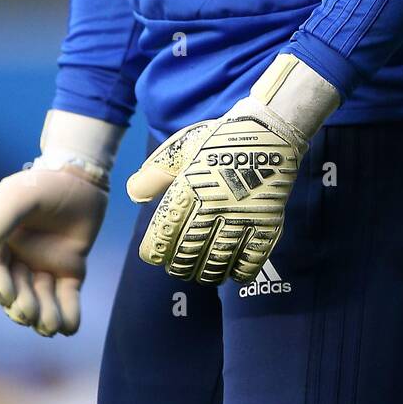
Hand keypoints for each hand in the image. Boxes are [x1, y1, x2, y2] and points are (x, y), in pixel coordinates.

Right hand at [0, 165, 106, 335]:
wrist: (82, 178)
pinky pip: (68, 299)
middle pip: (16, 292)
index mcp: (0, 243)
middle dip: (20, 307)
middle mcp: (20, 260)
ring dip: (43, 317)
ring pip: (40, 300)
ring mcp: (45, 267)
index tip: (8, 296)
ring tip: (50, 326)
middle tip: (30, 313)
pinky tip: (70, 327)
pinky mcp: (70, 271)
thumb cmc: (44, 184)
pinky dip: (69, 315)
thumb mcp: (18, 195)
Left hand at [126, 96, 307, 285]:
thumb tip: (133, 194)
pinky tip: (231, 270)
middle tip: (176, 268)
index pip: (165, 231)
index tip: (152, 256)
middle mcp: (214, 205)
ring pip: (218, 262)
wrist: (269, 130)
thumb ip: (155, 174)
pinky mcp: (267, 223)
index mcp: (190, 186)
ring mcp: (242, 216)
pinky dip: (238, 272)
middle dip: (178, 266)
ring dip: (205, 273)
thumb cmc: (219, 139)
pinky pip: (250, 260)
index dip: (155, 250)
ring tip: (199, 273)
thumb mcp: (181, 148)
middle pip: (189, 252)